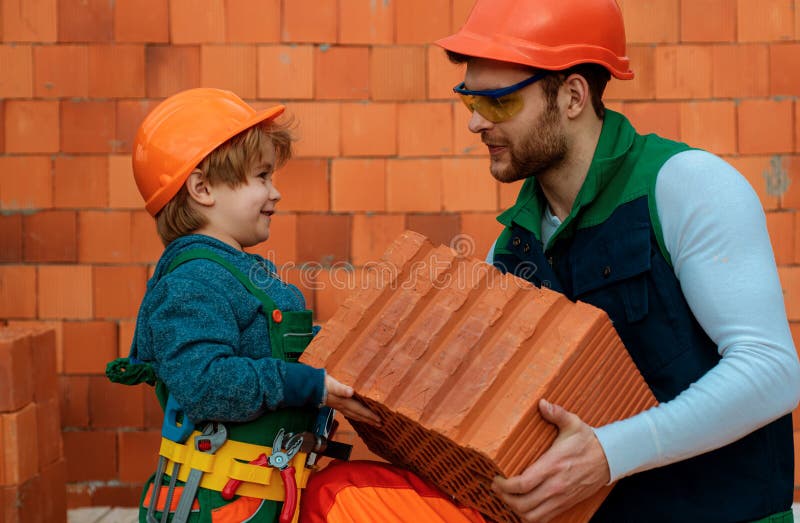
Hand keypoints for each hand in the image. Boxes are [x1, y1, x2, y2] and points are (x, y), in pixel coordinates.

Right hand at [324, 373, 380, 426]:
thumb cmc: (322, 383)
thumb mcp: (332, 384)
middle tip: (380, 425)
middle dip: (369, 421)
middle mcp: (342, 406)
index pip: (360, 410)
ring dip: (364, 420)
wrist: (311, 386)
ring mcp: (339, 407)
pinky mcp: (337, 405)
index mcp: (344, 402)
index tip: (380, 420)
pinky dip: (356, 416)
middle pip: (359, 416)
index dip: (370, 416)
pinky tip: (357, 416)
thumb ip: (341, 389)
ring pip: (354, 416)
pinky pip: (349, 414)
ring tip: (372, 423)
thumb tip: (351, 392)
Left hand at [492, 399, 609, 522]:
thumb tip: (542, 403)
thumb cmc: (589, 441)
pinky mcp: (565, 504)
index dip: (504, 485)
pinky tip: (522, 505)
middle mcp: (556, 486)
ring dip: (515, 509)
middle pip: (522, 504)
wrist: (610, 459)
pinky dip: (530, 516)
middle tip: (496, 488)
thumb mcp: (573, 423)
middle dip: (504, 498)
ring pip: (532, 515)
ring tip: (507, 497)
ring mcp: (561, 497)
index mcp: (553, 465)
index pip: (522, 484)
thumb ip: (556, 413)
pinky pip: (544, 518)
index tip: (496, 478)